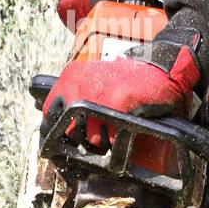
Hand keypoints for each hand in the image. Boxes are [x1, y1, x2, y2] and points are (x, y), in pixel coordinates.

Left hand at [41, 39, 201, 148]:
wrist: (158, 67)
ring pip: (90, 137)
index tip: (69, 137)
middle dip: (83, 139)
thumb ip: (75, 95)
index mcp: (71, 75)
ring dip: (103, 141)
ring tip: (114, 130)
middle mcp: (80, 83)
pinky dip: (118, 139)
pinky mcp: (117, 102)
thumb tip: (59, 126)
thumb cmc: (127, 78)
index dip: (58, 128)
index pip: (50, 111)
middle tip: (98, 136)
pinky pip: (110, 137)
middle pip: (69, 129)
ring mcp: (98, 93)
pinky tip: (125, 128)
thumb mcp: (94, 79)